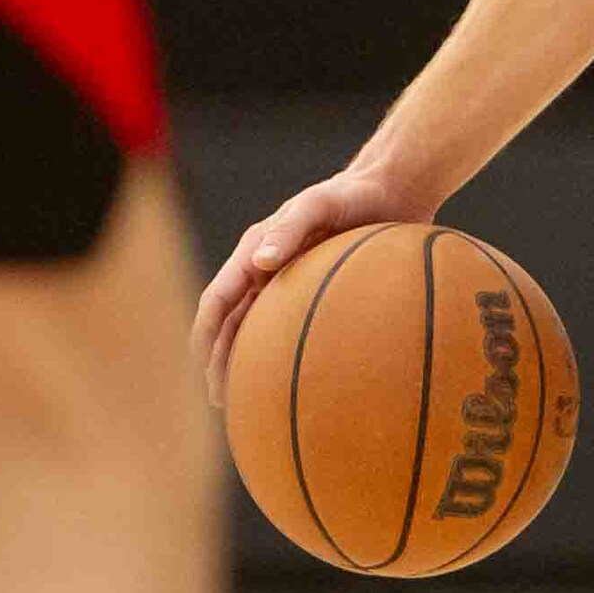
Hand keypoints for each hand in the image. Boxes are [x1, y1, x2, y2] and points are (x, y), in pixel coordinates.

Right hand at [194, 163, 430, 403]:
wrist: (391, 190)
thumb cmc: (352, 194)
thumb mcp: (318, 205)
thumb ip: (290, 228)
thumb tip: (259, 262)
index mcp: (254, 250)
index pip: (217, 299)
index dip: (205, 335)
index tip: (202, 368)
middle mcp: (264, 268)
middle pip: (230, 323)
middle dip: (219, 361)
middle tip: (222, 401)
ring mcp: (287, 281)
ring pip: (255, 330)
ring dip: (246, 363)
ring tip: (249, 402)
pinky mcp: (312, 289)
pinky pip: (290, 327)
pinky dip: (282, 354)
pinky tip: (297, 382)